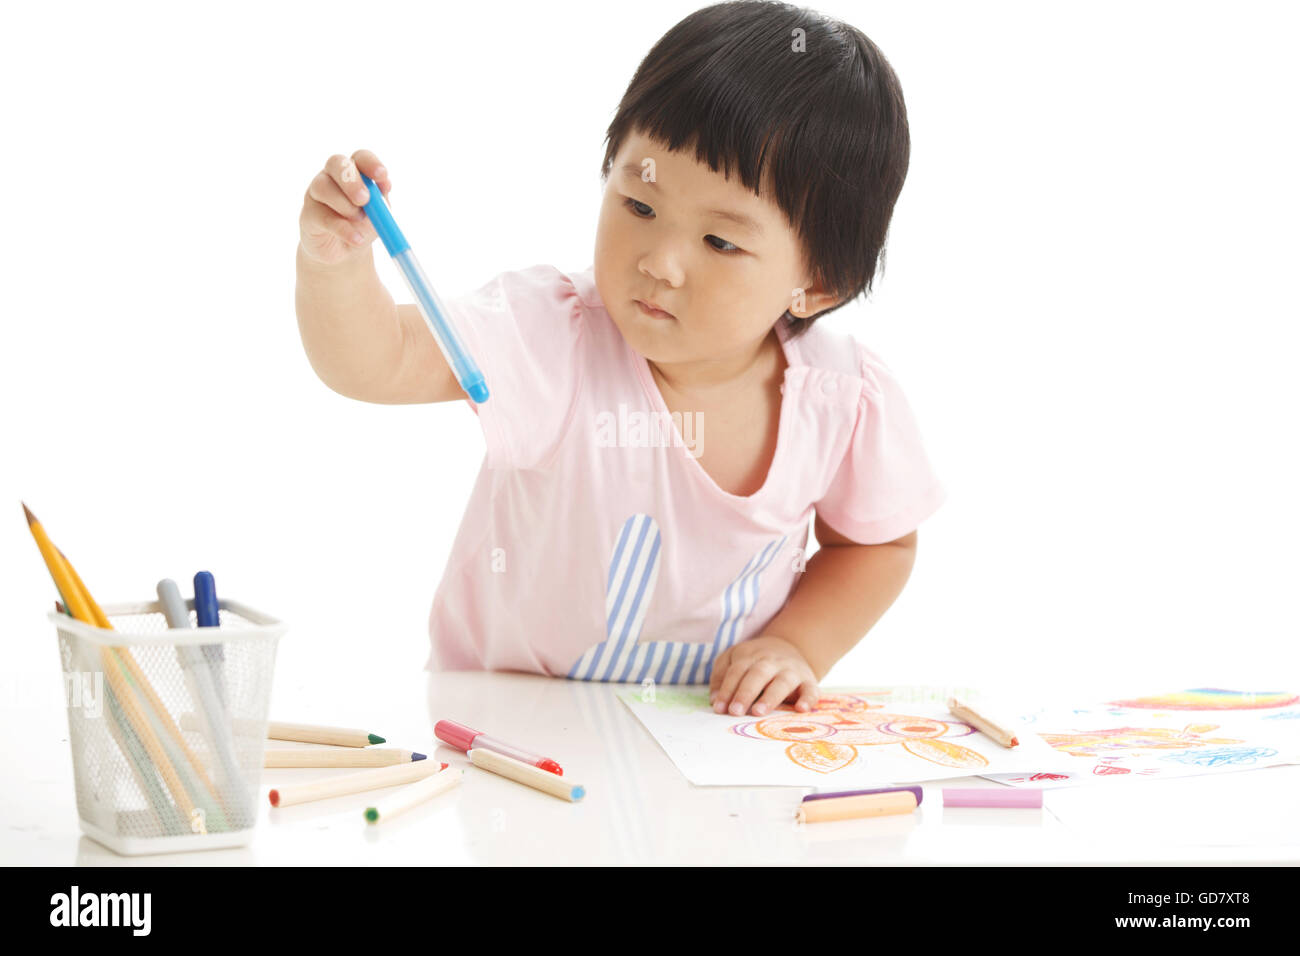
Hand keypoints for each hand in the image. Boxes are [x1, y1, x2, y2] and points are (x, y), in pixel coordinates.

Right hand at [299, 149, 392, 266]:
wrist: (344, 252)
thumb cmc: (362, 226)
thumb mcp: (378, 214)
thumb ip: (381, 201)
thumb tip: (385, 185)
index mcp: (355, 172)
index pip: (361, 157)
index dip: (371, 163)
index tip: (382, 176)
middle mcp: (332, 176)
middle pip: (336, 163)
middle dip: (351, 181)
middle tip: (364, 199)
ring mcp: (316, 192)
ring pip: (323, 187)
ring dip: (345, 205)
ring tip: (359, 220)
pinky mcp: (308, 214)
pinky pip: (322, 217)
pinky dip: (342, 229)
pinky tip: (356, 239)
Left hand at [709, 635, 819, 716]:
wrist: (790, 647)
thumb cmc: (756, 661)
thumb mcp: (735, 659)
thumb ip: (721, 676)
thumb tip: (715, 701)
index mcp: (750, 655)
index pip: (736, 671)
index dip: (726, 689)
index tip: (719, 708)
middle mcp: (771, 661)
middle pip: (757, 674)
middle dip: (745, 693)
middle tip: (735, 711)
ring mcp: (791, 670)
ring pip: (782, 682)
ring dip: (770, 697)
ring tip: (758, 712)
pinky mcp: (808, 681)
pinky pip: (811, 689)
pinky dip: (808, 699)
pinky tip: (800, 709)